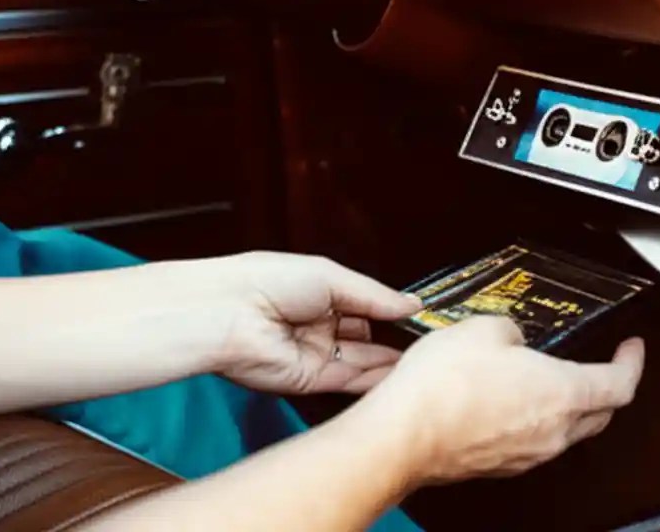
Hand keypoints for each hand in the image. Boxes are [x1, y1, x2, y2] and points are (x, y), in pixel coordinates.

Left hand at [206, 252, 421, 395]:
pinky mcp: (309, 380)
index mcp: (318, 294)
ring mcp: (314, 354)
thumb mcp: (332, 277)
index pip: (364, 306)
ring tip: (427, 361)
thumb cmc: (266, 281)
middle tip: (431, 343)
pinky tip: (403, 374)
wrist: (228, 312)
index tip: (422, 317)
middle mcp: (317, 326)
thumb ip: (375, 296)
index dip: (391, 312)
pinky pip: (349, 381)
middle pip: (366, 337)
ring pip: (362, 363)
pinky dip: (376, 379)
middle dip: (395, 340)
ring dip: (391, 363)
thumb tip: (411, 303)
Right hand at [352, 316, 644, 483]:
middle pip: (601, 415)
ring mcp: (527, 454)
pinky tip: (507, 402)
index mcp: (563, 393)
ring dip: (567, 407)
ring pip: (566, 432)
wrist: (403, 434)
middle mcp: (553, 432)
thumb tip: (513, 339)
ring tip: (545, 380)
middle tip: (601, 366)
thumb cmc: (443, 386)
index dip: (632, 363)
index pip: (621, 384)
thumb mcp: (483, 329)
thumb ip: (511, 331)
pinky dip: (532, 422)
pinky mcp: (500, 465)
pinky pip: (531, 442)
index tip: (631, 349)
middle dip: (607, 388)